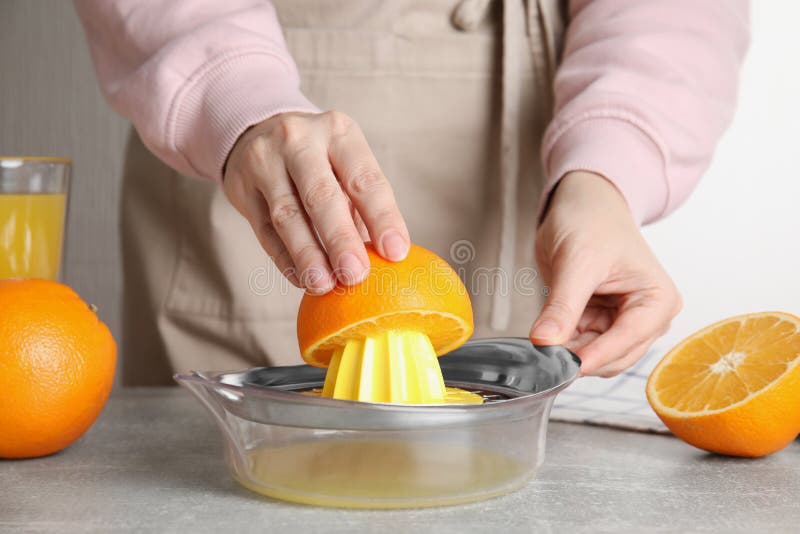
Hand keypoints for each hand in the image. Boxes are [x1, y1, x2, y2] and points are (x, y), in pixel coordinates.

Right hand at [223, 111, 409, 292]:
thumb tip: (386, 259)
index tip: (395, 253)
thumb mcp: (345, 163)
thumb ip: (361, 205)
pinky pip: (264, 231)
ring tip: (324, 284)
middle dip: (339, 238)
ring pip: (287, 215)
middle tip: (355, 274)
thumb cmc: (320, 159)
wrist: (259, 132)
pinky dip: (285, 259)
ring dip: (307, 255)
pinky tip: (301, 279)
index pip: (364, 178)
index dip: (382, 217)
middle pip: (320, 195)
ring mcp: (264, 161)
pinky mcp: (241, 186)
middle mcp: (299, 140)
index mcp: (339, 132)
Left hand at [530, 171, 681, 376]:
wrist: (582, 206)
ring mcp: (623, 323)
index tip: (564, 367)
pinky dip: (563, 346)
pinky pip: (581, 346)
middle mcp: (648, 317)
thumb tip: (545, 341)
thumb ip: (562, 306)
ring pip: (596, 356)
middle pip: (614, 356)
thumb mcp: (577, 262)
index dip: (595, 356)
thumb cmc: (592, 222)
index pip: (629, 339)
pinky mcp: (600, 323)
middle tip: (543, 356)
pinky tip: (545, 337)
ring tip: (541, 344)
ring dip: (569, 354)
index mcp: (658, 299)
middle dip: (580, 357)